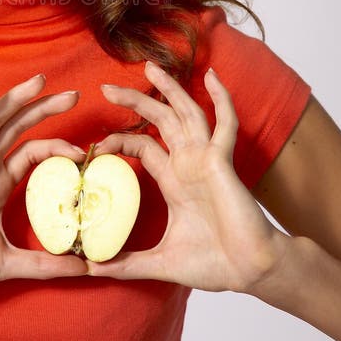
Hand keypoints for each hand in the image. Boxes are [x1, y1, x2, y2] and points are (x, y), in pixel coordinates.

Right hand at [0, 74, 87, 293]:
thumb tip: (86, 273)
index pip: (33, 152)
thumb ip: (43, 264)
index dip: (58, 147)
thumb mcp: (7, 262)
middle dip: (44, 108)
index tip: (83, 153)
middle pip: (18, 126)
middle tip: (74, 93)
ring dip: (15, 98)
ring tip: (40, 80)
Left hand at [88, 63, 285, 293]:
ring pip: (186, 113)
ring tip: (149, 67)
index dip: (120, 140)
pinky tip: (212, 78)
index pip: (143, 146)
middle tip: (107, 86)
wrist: (250, 272)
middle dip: (135, 101)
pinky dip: (221, 99)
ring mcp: (206, 160)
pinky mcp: (223, 162)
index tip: (96, 146)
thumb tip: (90, 269)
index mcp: (174, 180)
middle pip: (159, 121)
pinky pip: (225, 124)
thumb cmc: (214, 264)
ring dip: (169, 90)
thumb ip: (126, 263)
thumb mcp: (160, 261)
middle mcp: (189, 163)